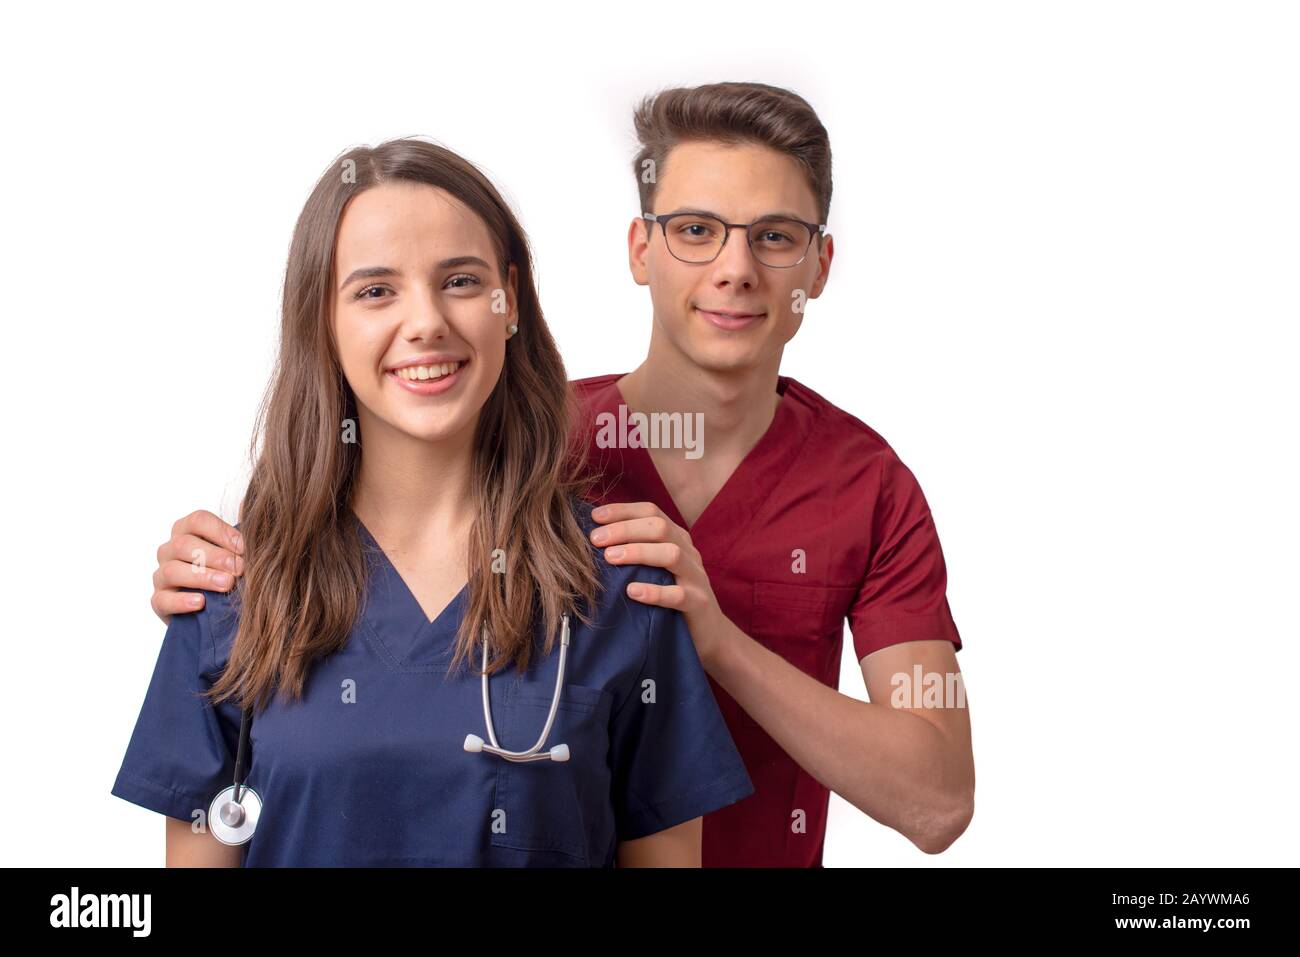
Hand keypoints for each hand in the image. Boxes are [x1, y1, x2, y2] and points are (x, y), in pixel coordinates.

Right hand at [151, 510, 243, 623]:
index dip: (221, 532)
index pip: (198, 520)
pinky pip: (162, 599)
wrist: (218, 607)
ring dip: (201, 577)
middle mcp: (170, 550)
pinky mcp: (159, 601)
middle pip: (184, 544)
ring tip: (226, 584)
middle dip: (214, 556)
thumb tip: (249, 502)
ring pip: (172, 570)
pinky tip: (200, 602)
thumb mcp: (237, 550)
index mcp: (188, 531)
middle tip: (239, 568)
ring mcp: (162, 576)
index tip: (244, 547)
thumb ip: (242, 529)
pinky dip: (181, 601)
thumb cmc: (228, 571)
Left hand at [589, 502, 725, 660]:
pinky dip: (654, 591)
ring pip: (671, 554)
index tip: (595, 516)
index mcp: (677, 538)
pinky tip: (632, 591)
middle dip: (624, 529)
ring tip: (610, 558)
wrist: (710, 632)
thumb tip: (595, 535)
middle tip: (596, 539)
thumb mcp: (656, 568)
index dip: (623, 511)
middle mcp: (688, 552)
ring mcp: (696, 577)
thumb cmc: (671, 595)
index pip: (651, 512)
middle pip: (660, 528)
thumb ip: (636, 550)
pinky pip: (678, 595)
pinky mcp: (698, 603)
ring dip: (638, 552)